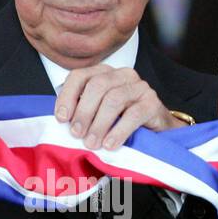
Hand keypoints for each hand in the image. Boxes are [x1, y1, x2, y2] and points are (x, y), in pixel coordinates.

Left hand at [54, 65, 177, 149]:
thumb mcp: (98, 114)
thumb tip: (61, 122)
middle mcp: (122, 75)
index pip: (80, 76)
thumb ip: (81, 112)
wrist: (155, 131)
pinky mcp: (153, 102)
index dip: (67, 96)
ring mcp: (139, 87)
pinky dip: (119, 131)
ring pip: (114, 99)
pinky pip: (133, 114)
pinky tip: (110, 145)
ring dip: (99, 124)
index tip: (61, 119)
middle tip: (76, 135)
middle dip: (83, 112)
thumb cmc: (121, 122)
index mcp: (104, 73)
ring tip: (92, 143)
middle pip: (97, 86)